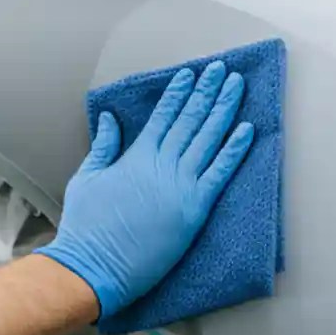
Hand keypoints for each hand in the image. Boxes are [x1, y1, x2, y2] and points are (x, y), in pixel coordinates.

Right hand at [37, 62, 253, 318]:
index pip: (164, 115)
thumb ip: (104, 146)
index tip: (191, 73)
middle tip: (221, 68)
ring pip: (209, 138)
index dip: (179, 92)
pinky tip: (248, 128)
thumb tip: (110, 118)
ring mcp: (181, 184)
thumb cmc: (86, 227)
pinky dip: (236, 149)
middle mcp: (162, 164)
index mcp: (137, 156)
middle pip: (191, 119)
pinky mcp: (195, 207)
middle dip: (207, 91)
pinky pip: (221, 172)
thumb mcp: (88, 178)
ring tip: (236, 84)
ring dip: (224, 108)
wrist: (94, 265)